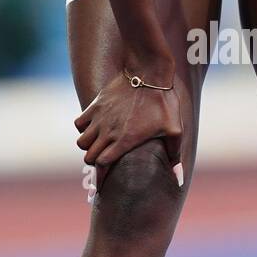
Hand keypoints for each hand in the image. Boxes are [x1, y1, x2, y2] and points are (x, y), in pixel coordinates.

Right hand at [75, 71, 183, 194]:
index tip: (101, 184)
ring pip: (81, 142)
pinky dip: (83, 128)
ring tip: (99, 145)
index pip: (103, 165)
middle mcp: (109, 132)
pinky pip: (79, 123)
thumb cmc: (164, 102)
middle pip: (89, 157)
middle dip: (95, 162)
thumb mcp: (174, 130)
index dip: (101, 177)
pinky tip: (94, 128)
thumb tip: (178, 179)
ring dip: (88, 146)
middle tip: (104, 160)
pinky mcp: (96, 105)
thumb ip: (174, 155)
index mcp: (126, 141)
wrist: (149, 72)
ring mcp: (100, 118)